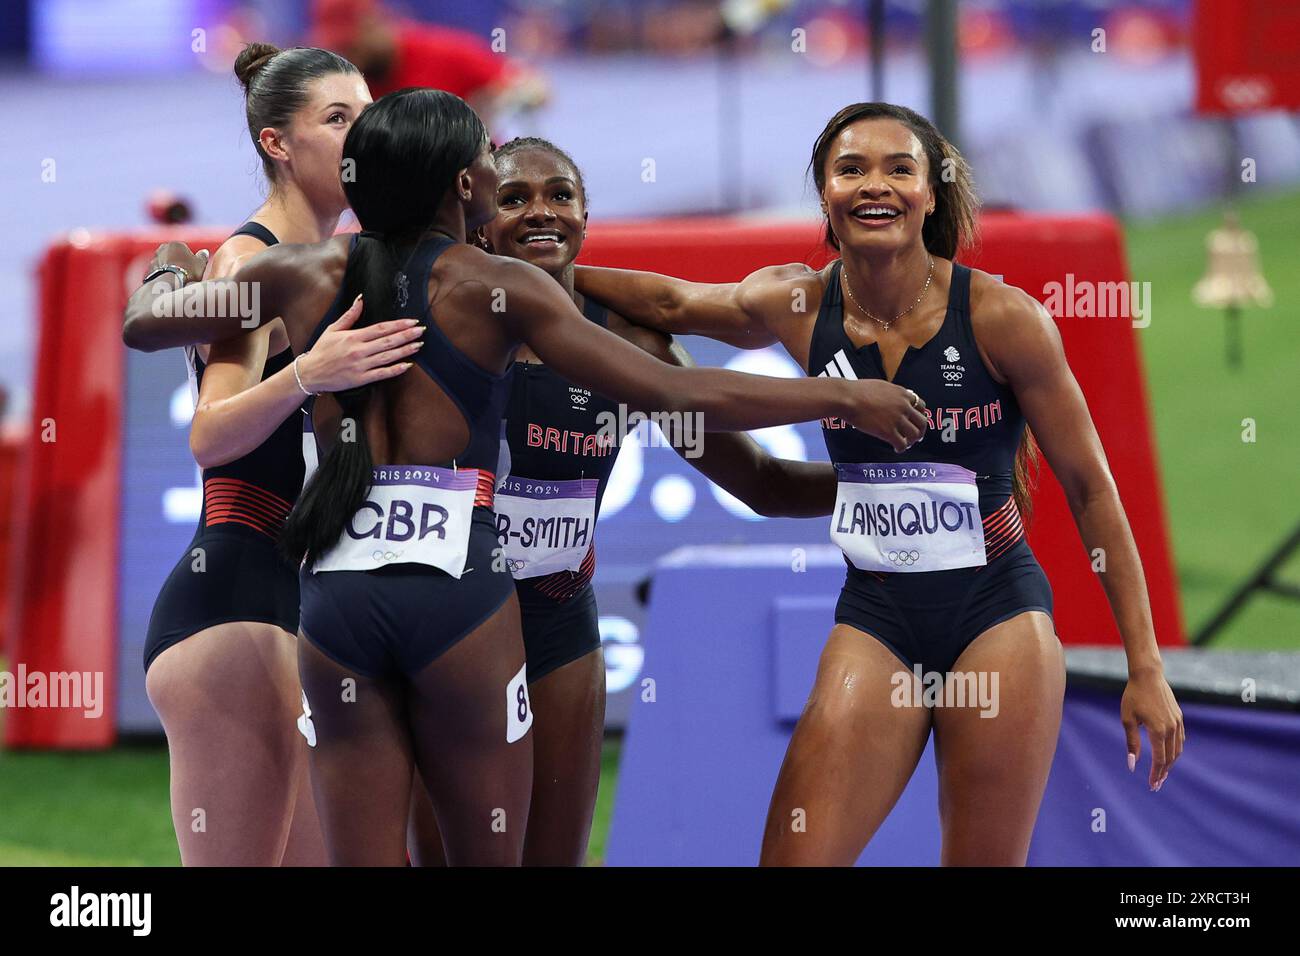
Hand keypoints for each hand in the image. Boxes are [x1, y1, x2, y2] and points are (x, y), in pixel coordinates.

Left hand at [145, 241, 208, 282]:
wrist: (170, 283)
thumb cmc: (188, 271)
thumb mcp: (200, 263)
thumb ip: (202, 256)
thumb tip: (204, 252)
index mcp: (175, 244)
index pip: (183, 249)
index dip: (189, 259)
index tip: (192, 268)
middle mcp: (162, 249)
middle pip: (172, 255)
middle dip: (176, 262)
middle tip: (185, 273)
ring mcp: (154, 260)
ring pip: (164, 264)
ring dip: (168, 269)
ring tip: (176, 280)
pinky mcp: (148, 271)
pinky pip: (157, 273)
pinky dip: (162, 277)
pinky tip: (168, 284)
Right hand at [296, 295, 423, 392]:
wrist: (310, 373)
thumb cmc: (321, 350)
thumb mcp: (332, 329)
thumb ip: (349, 315)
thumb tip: (360, 299)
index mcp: (353, 337)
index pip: (381, 328)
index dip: (398, 325)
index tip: (412, 322)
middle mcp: (359, 350)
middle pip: (388, 341)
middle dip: (406, 335)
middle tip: (421, 331)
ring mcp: (361, 365)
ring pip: (388, 357)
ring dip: (405, 351)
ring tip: (418, 345)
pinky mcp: (360, 379)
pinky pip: (381, 374)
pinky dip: (395, 370)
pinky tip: (407, 365)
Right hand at [843, 380, 928, 452]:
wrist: (847, 398)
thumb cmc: (857, 391)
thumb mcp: (881, 386)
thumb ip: (892, 393)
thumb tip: (892, 398)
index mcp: (902, 394)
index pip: (921, 406)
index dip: (919, 415)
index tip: (915, 421)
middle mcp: (903, 406)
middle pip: (922, 422)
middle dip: (920, 430)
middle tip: (916, 436)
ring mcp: (897, 419)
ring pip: (915, 434)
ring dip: (912, 441)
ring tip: (906, 444)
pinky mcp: (888, 431)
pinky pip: (902, 444)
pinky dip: (901, 448)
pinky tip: (896, 449)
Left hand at [1121, 667, 1184, 789]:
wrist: (1148, 676)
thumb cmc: (1133, 696)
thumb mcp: (1127, 720)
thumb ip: (1131, 743)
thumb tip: (1132, 765)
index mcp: (1158, 731)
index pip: (1160, 760)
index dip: (1155, 774)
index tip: (1151, 785)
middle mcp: (1171, 729)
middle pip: (1170, 758)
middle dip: (1163, 773)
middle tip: (1156, 784)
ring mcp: (1177, 723)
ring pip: (1177, 750)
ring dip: (1171, 763)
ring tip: (1162, 774)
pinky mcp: (1179, 718)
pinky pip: (1180, 739)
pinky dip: (1175, 750)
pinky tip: (1169, 755)